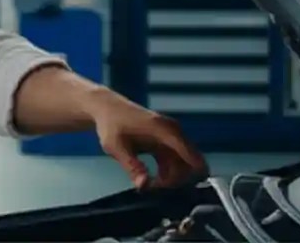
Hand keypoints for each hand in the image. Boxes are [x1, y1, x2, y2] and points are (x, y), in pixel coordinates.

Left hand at [86, 89, 207, 189]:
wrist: (107, 108)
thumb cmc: (110, 125)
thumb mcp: (116, 147)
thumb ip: (131, 166)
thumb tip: (143, 185)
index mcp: (164, 130)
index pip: (191, 155)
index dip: (192, 175)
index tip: (175, 191)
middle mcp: (173, 132)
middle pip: (190, 163)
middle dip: (176, 180)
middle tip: (154, 187)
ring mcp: (171, 136)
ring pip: (183, 164)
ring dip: (171, 178)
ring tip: (149, 184)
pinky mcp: (167, 141)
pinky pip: (175, 161)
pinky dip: (167, 173)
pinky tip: (152, 179)